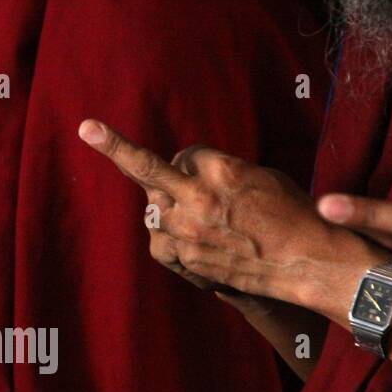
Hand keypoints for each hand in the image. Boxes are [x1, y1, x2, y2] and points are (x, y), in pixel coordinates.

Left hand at [78, 119, 386, 318]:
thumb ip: (219, 171)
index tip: (194, 165)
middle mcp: (197, 198)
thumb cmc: (290, 214)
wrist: (303, 263)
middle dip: (117, 149)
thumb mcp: (259, 175)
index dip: (190, 161)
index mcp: (220, 169)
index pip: (182, 154)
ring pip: (154, 208)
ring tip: (198, 220)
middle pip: (145, 169)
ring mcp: (187, 230)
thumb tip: (189, 171)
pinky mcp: (184, 257)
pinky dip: (169, 238)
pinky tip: (192, 243)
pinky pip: (160, 240)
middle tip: (88, 129)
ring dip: (167, 208)